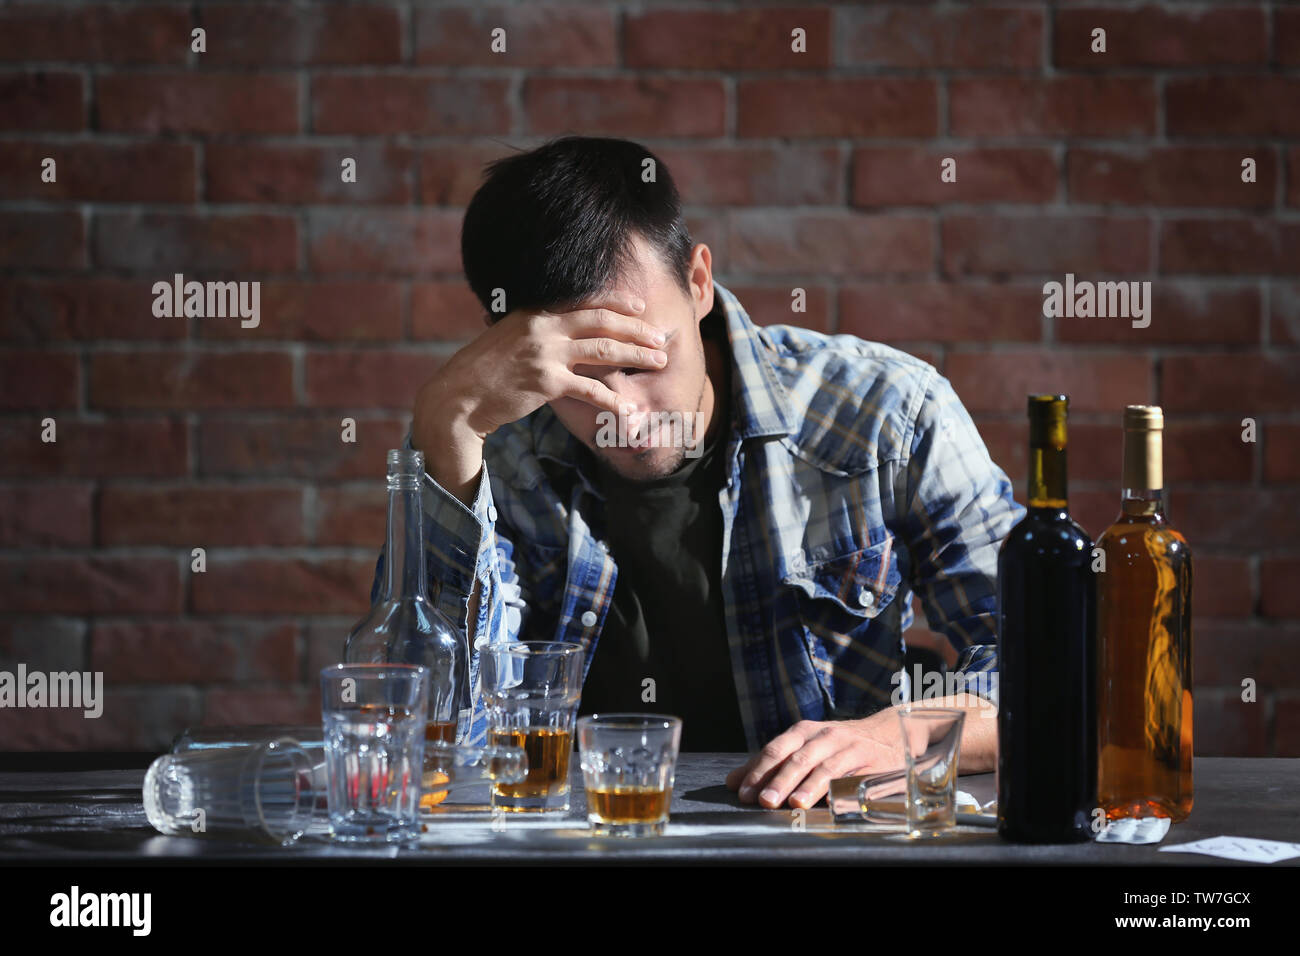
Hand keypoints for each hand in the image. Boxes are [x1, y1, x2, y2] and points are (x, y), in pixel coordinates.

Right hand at [411, 291, 667, 500]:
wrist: (457, 397)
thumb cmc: (482, 372)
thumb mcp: (507, 339)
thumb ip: (534, 332)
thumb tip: (559, 333)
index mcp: (535, 313)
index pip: (585, 302)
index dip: (618, 304)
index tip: (641, 308)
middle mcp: (543, 328)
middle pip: (603, 322)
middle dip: (637, 329)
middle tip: (662, 338)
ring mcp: (546, 354)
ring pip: (604, 350)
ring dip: (636, 355)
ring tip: (659, 362)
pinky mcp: (547, 383)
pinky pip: (590, 389)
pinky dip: (612, 400)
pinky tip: (629, 409)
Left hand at [724, 710, 926, 809]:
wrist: (887, 733)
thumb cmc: (837, 745)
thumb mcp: (803, 748)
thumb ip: (771, 765)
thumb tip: (733, 782)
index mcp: (803, 731)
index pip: (776, 749)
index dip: (758, 770)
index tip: (742, 792)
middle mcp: (823, 735)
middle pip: (796, 758)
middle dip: (778, 780)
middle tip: (762, 801)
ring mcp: (846, 747)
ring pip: (822, 766)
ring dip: (806, 786)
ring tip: (793, 803)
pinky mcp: (867, 760)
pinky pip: (850, 775)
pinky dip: (836, 788)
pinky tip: (827, 802)